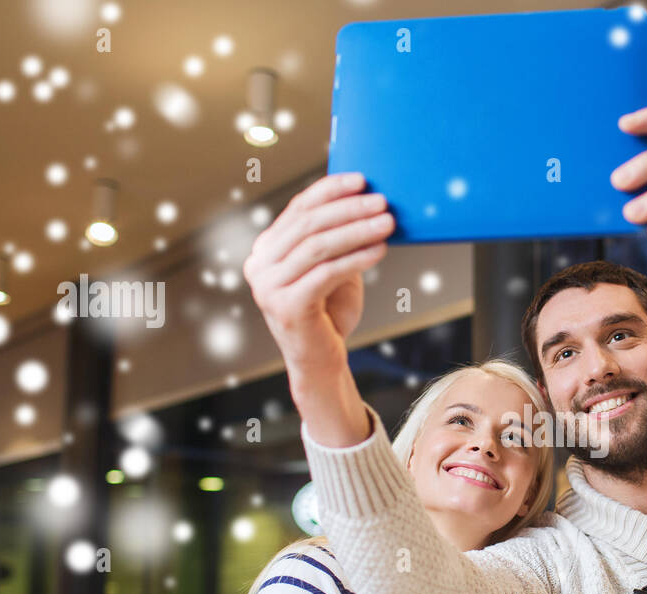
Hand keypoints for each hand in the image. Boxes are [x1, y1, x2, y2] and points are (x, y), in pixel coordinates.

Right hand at [244, 172, 394, 381]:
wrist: (321, 361)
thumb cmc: (329, 312)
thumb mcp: (332, 267)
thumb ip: (336, 238)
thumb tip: (365, 199)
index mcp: (266, 250)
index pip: (298, 209)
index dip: (330, 190)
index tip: (361, 180)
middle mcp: (259, 265)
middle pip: (308, 224)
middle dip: (349, 209)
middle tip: (382, 203)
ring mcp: (268, 286)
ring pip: (317, 246)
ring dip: (357, 231)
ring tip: (387, 224)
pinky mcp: (286, 306)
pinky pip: (326, 272)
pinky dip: (356, 258)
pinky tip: (379, 250)